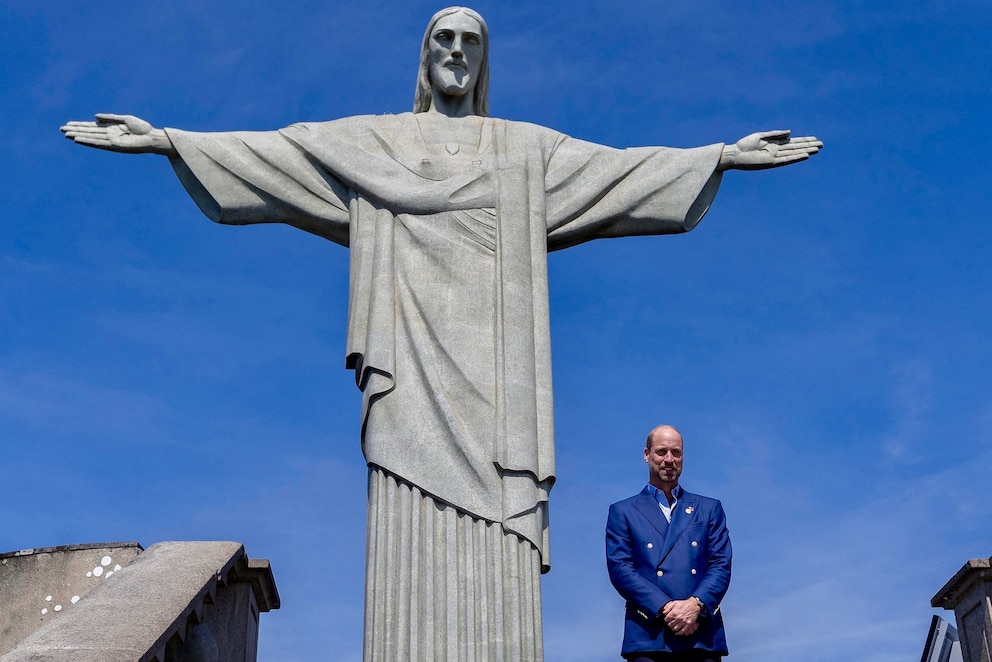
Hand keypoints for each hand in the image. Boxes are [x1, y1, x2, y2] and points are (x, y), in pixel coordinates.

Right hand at [60, 113, 174, 155]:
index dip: (80, 125)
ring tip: (66, 134)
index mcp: (111, 128)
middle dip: (75, 130)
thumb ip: (110, 118)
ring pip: (90, 138)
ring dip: (78, 136)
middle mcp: (109, 135)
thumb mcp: (125, 119)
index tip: (68, 124)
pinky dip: (88, 141)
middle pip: (88, 132)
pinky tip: (78, 139)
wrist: (152, 137)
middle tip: (61, 129)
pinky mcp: (114, 146)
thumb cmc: (142, 129)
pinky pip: (98, 143)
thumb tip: (94, 117)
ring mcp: (110, 141)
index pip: (92, 127)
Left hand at [662, 598, 700, 635]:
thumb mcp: (674, 603)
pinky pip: (683, 630)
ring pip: (675, 628)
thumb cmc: (683, 603)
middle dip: (669, 625)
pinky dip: (679, 633)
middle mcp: (678, 617)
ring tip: (673, 628)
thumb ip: (668, 608)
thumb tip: (663, 612)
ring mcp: (683, 621)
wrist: (693, 605)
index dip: (666, 620)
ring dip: (673, 629)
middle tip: (670, 625)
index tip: (667, 620)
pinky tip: (677, 633)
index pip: (666, 619)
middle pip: (670, 625)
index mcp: (674, 612)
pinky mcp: (688, 624)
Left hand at [719, 130, 821, 170]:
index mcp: (774, 144)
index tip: (815, 139)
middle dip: (808, 145)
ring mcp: (775, 157)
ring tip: (817, 149)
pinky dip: (796, 157)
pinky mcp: (771, 162)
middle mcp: (777, 151)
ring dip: (805, 151)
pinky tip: (805, 155)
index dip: (804, 140)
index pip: (793, 142)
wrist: (735, 154)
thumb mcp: (761, 136)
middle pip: (796, 147)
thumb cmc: (745, 145)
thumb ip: (776, 134)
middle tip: (822, 144)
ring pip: (793, 153)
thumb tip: (791, 133)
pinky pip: (786, 160)